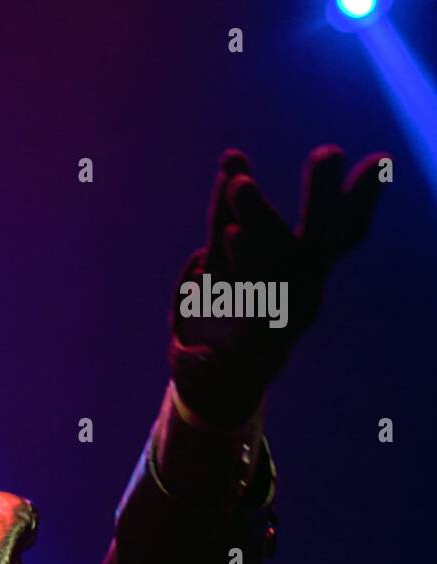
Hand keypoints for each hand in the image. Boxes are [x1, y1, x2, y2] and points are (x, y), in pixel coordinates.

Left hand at [168, 146, 387, 427]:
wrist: (207, 386)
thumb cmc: (221, 313)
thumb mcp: (220, 256)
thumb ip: (227, 210)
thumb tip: (232, 156)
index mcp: (308, 273)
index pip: (343, 231)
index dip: (361, 198)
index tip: (381, 161)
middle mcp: (303, 294)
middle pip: (318, 242)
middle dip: (322, 198)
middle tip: (328, 153)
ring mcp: (279, 317)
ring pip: (279, 264)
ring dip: (260, 221)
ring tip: (239, 184)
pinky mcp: (246, 338)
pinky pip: (245, 299)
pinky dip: (240, 268)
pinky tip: (226, 236)